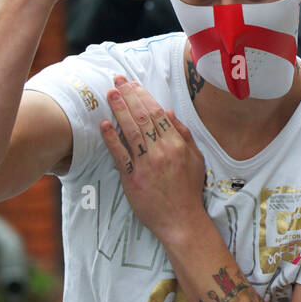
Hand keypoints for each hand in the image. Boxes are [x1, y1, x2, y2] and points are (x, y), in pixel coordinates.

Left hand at [100, 75, 206, 245]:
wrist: (181, 220)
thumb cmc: (189, 190)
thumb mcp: (196, 159)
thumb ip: (183, 134)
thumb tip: (169, 112)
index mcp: (177, 144)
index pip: (157, 113)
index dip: (143, 96)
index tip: (132, 83)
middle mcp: (161, 150)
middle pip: (142, 117)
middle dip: (128, 96)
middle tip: (117, 81)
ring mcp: (146, 163)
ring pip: (131, 130)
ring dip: (119, 110)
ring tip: (110, 94)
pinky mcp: (132, 178)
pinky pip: (120, 154)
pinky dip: (111, 138)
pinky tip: (104, 124)